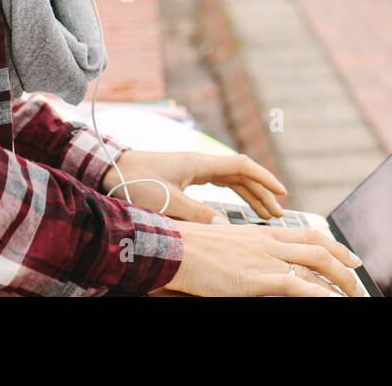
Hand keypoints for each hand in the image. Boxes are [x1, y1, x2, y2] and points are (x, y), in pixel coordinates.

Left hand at [101, 151, 286, 223]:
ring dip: (249, 196)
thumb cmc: (135, 182)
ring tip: (266, 214)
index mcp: (200, 163)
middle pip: (240, 175)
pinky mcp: (185, 177)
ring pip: (231, 181)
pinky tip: (240, 209)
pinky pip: (218, 185)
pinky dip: (234, 195)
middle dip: (261, 193)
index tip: (281, 193)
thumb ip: (196, 214)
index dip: (264, 179)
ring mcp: (193, 169)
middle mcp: (200, 163)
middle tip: (278, 213)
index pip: (241, 166)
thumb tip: (224, 228)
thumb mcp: (167, 202)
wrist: (111, 170)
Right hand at [158, 221, 366, 296]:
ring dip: (340, 282)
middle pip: (319, 248)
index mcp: (262, 234)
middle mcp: (269, 242)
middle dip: (343, 264)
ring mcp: (265, 258)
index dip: (332, 245)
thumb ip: (247, 257)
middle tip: (358, 279)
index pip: (307, 235)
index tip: (347, 256)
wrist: (172, 248)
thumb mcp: (225, 249)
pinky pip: (297, 285)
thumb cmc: (190, 251)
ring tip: (353, 296)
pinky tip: (334, 302)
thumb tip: (253, 269)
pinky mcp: (257, 277)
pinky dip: (320, 294)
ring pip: (315, 265)